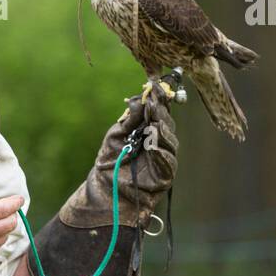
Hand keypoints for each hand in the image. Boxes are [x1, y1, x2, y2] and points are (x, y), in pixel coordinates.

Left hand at [60, 79, 178, 229]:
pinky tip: (153, 145)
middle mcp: (160, 143)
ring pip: (170, 141)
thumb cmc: (111, 161)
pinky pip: (167, 161)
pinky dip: (161, 152)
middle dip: (160, 113)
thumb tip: (139, 99)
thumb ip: (130, 119)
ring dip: (162, 130)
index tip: (154, 87)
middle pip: (167, 125)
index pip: (159, 113)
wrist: (105, 188)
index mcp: (149, 131)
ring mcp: (164, 159)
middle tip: (153, 104)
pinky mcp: (165, 175)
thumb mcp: (118, 135)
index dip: (159, 100)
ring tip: (153, 122)